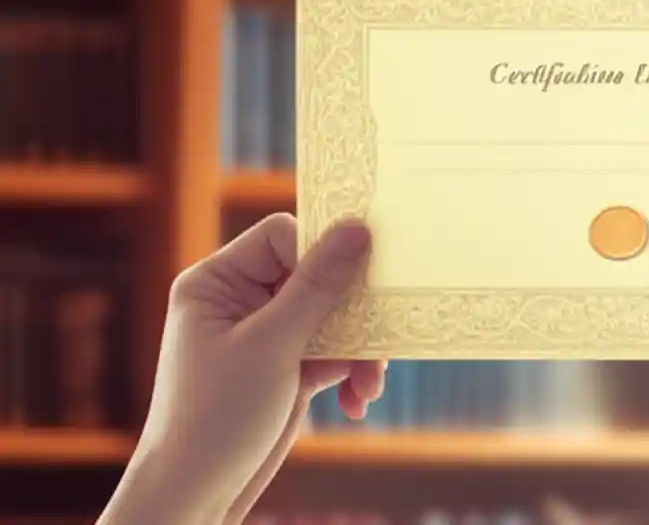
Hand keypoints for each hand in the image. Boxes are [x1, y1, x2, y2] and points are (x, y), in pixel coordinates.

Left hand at [99, 214, 385, 524]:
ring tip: (370, 386)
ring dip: (358, 351)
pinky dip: (350, 374)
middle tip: (377, 338)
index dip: (321, 253)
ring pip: (332, 317)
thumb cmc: (215, 417)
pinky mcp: (286, 367)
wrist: (194, 494)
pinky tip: (356, 402)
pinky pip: (333, 353)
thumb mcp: (272, 345)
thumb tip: (356, 229)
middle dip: (350, 312)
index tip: (359, 279)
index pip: (281, 238)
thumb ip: (317, 286)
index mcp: (216, 282)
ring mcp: (266, 335)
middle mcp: (240, 301)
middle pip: (316, 276)